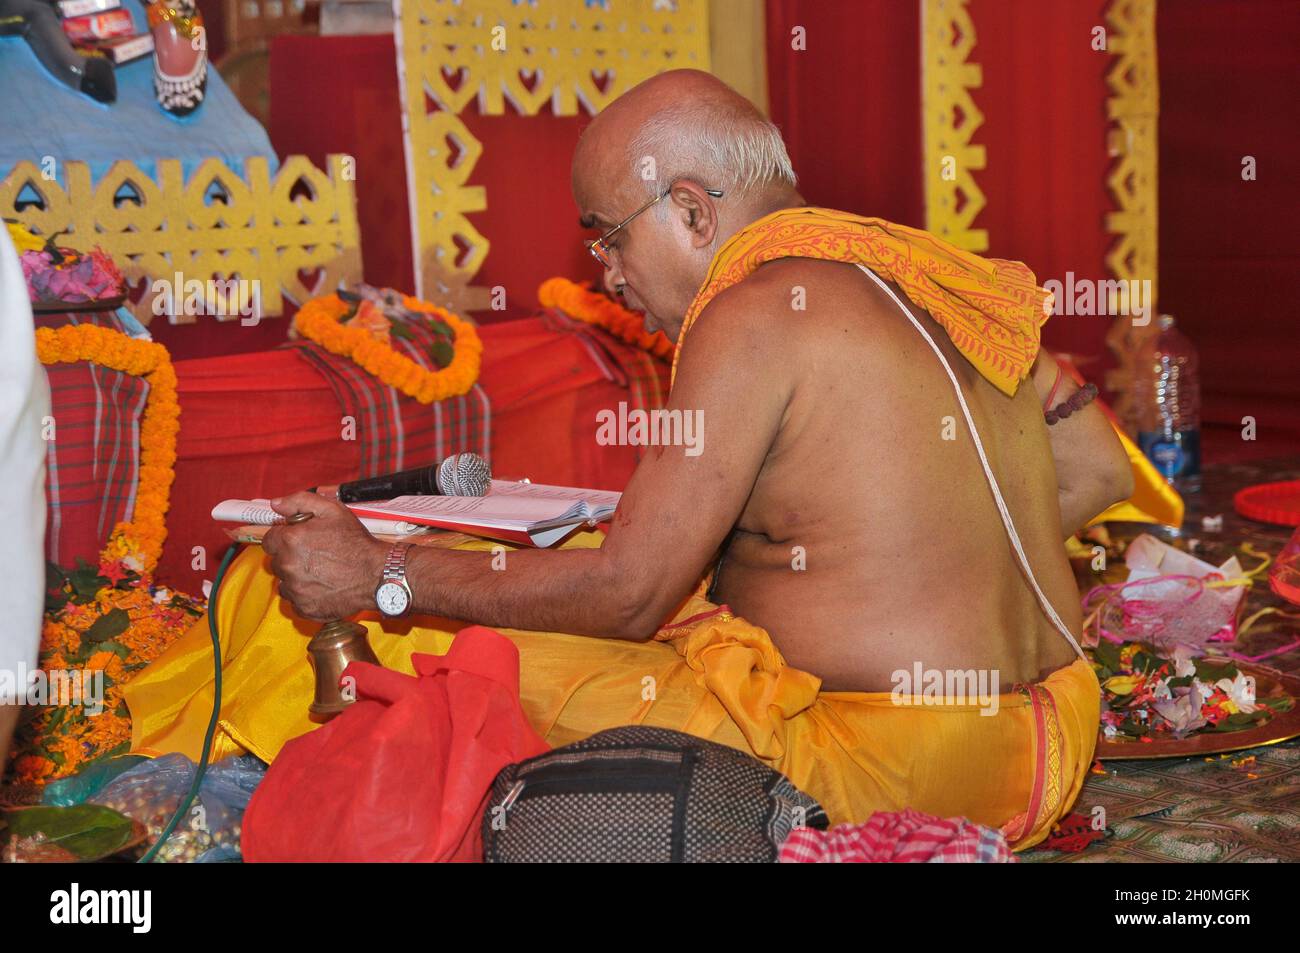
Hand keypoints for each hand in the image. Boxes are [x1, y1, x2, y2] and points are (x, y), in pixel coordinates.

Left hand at [262, 491, 385, 620]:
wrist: (377, 574)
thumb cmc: (356, 543)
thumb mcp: (333, 511)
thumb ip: (300, 501)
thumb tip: (276, 504)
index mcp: (291, 540)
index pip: (269, 540)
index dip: (284, 538)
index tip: (298, 540)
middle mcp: (288, 566)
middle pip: (276, 562)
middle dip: (290, 557)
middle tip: (314, 555)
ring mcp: (295, 590)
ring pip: (284, 582)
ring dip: (296, 577)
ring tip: (319, 572)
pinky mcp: (304, 608)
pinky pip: (295, 601)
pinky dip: (305, 595)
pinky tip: (322, 586)